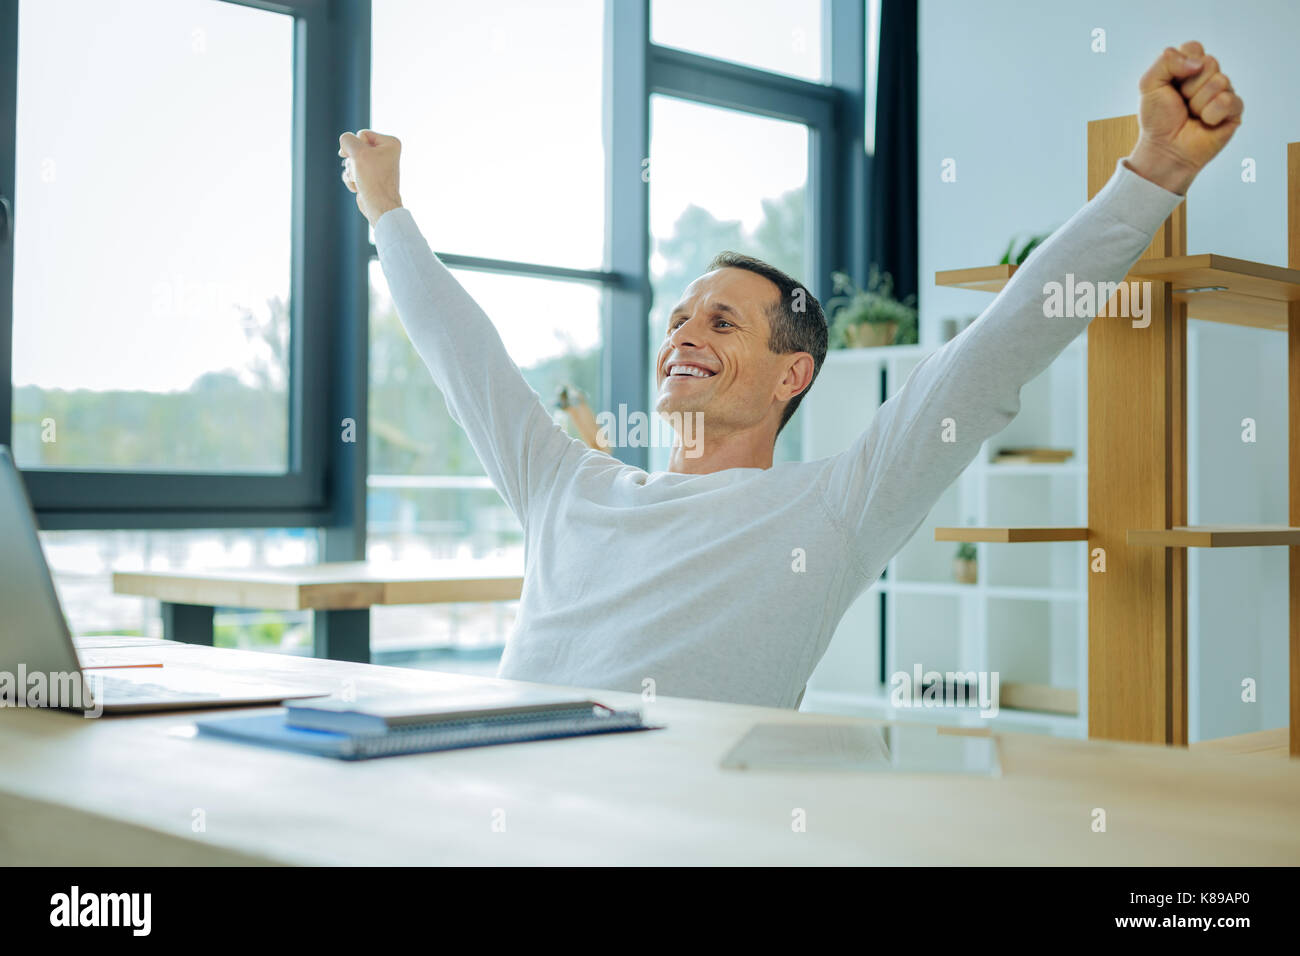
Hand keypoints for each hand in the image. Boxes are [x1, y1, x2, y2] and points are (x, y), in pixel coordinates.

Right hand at [339, 129, 402, 226]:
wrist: (378, 206)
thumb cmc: (373, 180)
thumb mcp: (358, 152)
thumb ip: (347, 140)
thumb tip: (345, 147)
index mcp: (390, 143)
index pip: (362, 134)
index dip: (357, 147)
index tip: (363, 160)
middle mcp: (386, 152)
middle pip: (356, 147)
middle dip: (353, 160)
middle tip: (360, 171)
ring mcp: (377, 165)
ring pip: (352, 159)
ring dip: (351, 171)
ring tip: (360, 180)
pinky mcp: (370, 176)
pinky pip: (353, 170)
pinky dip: (351, 179)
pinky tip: (358, 187)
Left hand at [1126, 42, 1242, 194]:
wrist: (1164, 149)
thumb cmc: (1157, 120)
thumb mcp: (1149, 84)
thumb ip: (1166, 60)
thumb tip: (1198, 63)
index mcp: (1189, 68)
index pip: (1194, 48)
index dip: (1181, 65)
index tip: (1171, 85)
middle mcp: (1208, 78)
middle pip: (1210, 62)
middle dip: (1189, 86)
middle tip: (1181, 103)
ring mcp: (1223, 93)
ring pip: (1220, 81)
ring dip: (1198, 103)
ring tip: (1191, 115)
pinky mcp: (1234, 111)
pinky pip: (1228, 101)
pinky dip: (1211, 114)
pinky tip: (1205, 123)